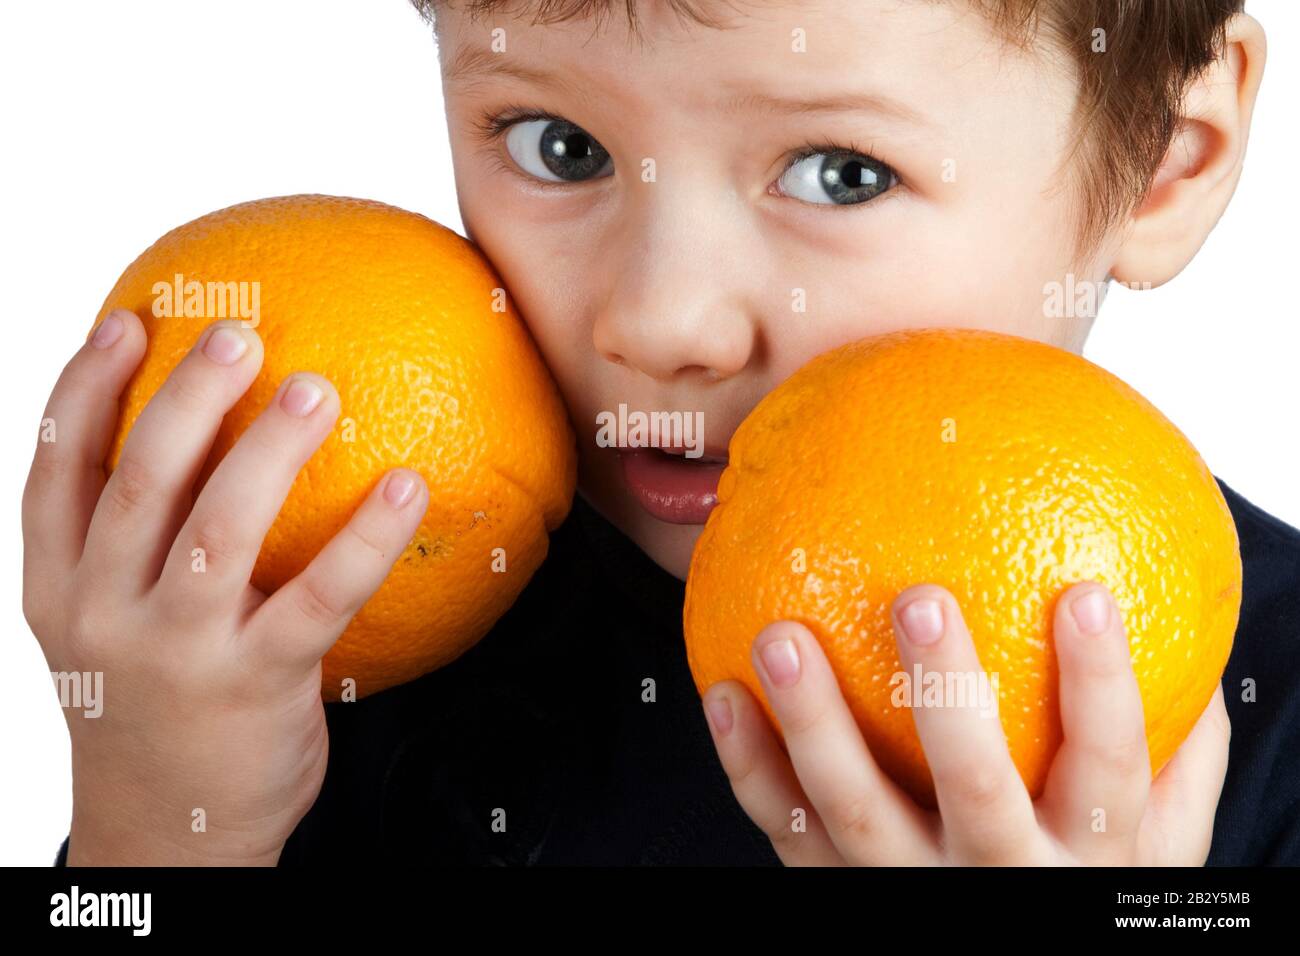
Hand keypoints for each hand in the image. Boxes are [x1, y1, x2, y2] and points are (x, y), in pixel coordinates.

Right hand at [22, 310, 427, 864]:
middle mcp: (106, 614)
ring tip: (317, 387)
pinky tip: (406, 487)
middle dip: (181, 400)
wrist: (171, 833)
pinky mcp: (255, 683)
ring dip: (266, 452)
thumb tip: (211, 446)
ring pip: (217, 531)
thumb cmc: (158, 708)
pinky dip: (365, 538)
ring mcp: (177, 652)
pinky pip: (318, 597)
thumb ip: (140, 550)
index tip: (128, 321)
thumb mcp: (113, 631)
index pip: (54, 472)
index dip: (83, 389)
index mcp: (62, 590)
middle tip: (238, 334)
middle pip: (138, 485)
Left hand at [701, 582, 1230, 864]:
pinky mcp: (838, 897)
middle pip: (974, 790)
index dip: (1102, 685)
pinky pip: (785, 832)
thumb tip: (1198, 652)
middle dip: (948, 700)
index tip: (1085, 592)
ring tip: (779, 637)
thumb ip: (1180, 763)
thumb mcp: (1158, 849)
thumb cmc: (1089, 885)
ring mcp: (909, 892)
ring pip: (854, 812)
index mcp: (1088, 855)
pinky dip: (749, 765)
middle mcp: (999, 878)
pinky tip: (720, 691)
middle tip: (920, 600)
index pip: (1109, 766)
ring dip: (814, 723)